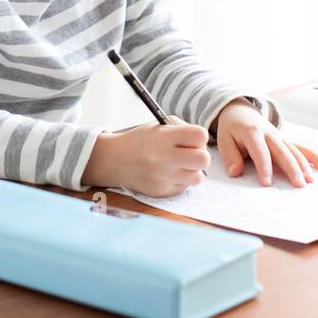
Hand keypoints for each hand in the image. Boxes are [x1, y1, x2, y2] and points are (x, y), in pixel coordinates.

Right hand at [82, 117, 210, 197]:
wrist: (114, 160)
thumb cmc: (140, 140)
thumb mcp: (158, 125)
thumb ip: (182, 129)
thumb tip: (203, 141)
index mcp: (164, 137)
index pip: (200, 136)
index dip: (199, 138)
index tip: (192, 140)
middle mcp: (164, 157)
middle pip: (204, 159)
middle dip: (200, 156)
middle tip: (190, 155)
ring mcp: (162, 177)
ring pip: (197, 177)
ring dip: (192, 171)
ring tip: (179, 165)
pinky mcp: (161, 192)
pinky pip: (183, 188)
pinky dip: (180, 181)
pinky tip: (168, 174)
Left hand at [212, 98, 317, 186]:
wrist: (241, 111)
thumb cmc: (232, 128)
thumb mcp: (224, 139)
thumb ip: (230, 156)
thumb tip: (235, 172)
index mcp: (253, 133)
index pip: (260, 152)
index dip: (264, 167)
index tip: (267, 183)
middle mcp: (270, 134)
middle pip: (282, 152)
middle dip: (291, 168)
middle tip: (298, 184)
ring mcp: (280, 136)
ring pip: (293, 151)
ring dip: (303, 165)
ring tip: (310, 180)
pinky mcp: (285, 140)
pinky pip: (300, 147)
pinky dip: (312, 155)